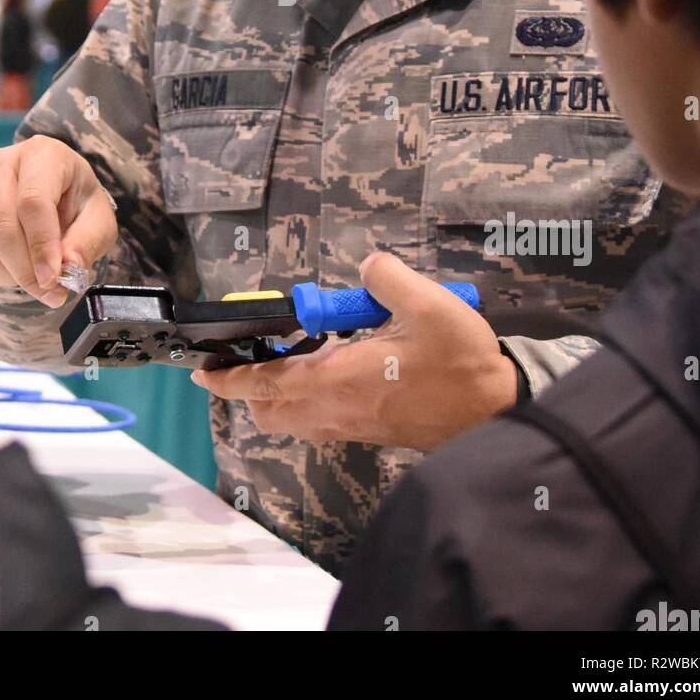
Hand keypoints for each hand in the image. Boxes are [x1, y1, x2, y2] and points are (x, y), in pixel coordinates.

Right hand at [0, 136, 117, 307]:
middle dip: (26, 272)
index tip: (53, 280)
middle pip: (2, 229)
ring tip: (32, 279)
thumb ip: (87, 242)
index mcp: (41, 154)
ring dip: (6, 278)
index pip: (33, 203)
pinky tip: (10, 272)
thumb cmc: (75, 201)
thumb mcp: (98, 219)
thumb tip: (68, 267)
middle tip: (50, 291)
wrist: (50, 191)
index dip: (42, 246)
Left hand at [191, 252, 517, 449]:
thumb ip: (387, 278)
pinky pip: (318, 422)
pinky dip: (305, 400)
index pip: (268, 383)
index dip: (230, 377)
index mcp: (340, 380)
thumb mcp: (429, 304)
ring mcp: (352, 426)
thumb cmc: (460, 361)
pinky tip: (329, 367)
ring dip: (278, 394)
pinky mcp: (369, 432)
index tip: (202, 370)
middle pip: (271, 409)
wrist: (496, 411)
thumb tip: (366, 267)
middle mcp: (337, 410)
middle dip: (249, 386)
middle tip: (251, 352)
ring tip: (289, 356)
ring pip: (294, 420)